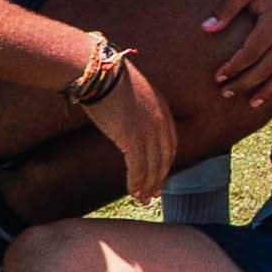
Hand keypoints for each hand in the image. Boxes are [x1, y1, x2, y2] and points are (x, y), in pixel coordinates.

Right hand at [79, 51, 178, 204]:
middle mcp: (160, 123)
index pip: (170, 143)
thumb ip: (137, 108)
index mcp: (162, 110)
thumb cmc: (110, 77)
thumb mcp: (133, 92)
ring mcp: (148, 132)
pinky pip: (138, 168)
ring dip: (147, 185)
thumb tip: (127, 117)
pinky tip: (133, 191)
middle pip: (164, 158)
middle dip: (159, 178)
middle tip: (153, 194)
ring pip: (153, 167)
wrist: (101, 72)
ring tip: (143, 199)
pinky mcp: (133, 139)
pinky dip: (136, 182)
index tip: (160, 174)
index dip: (165, 162)